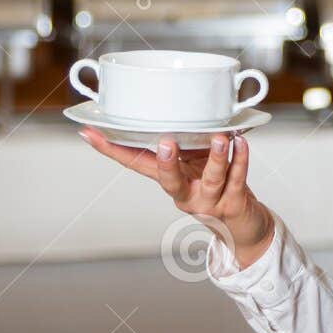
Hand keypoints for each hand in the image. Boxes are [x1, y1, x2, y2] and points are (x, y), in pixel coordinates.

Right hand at [80, 129, 274, 266]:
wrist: (241, 223)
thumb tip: (173, 108)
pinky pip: (238, 178)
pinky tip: (241, 143)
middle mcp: (185, 194)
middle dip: (167, 163)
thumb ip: (185, 142)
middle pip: (170, 181)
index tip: (90, 133)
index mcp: (169, 181)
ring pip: (212, 179)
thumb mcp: (194, 163)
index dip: (111, 150)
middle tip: (166, 143)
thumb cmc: (215, 185)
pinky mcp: (233, 203)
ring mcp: (210, 201)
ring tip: (220, 138)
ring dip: (217, 157)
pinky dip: (241, 160)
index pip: (135, 164)